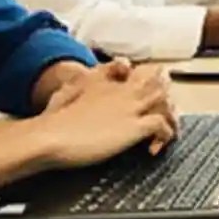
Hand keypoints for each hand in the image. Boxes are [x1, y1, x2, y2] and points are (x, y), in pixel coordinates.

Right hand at [36, 65, 176, 165]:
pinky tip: (155, 147)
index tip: (149, 95)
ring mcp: (129, 108)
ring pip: (165, 100)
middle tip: (166, 111)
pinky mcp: (133, 127)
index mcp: (106, 82)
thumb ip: (80, 87)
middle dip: (166, 94)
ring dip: (170, 114)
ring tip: (169, 130)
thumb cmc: (51, 120)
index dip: (148, 80)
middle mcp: (122, 91)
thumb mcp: (66, 93)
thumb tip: (82, 91)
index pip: (138, 71)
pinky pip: (161, 125)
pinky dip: (164, 135)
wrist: (47, 136)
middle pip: (158, 80)